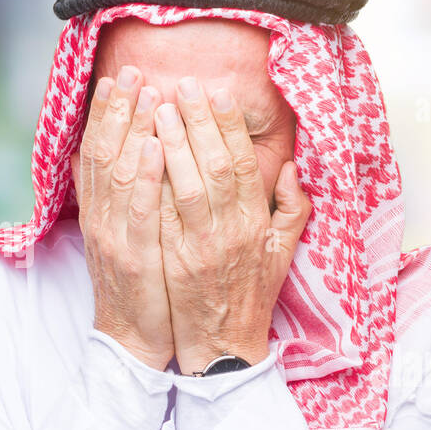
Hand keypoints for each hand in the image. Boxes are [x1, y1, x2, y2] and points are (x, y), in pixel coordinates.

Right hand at [72, 65, 174, 370]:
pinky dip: (144, 176)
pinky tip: (153, 147)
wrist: (132, 342)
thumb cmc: (138, 289)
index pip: (98, 153)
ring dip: (131, 130)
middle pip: (104, 153)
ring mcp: (115, 237)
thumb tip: (105, 161)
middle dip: (118, 110)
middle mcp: (101, 219)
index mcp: (100, 213)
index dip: (106, 115)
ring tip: (145, 93)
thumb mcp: (123, 239)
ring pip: (118, 174)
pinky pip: (139, 211)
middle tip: (132, 70)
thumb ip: (116, 201)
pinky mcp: (135, 258)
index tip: (119, 79)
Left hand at [153, 77, 311, 370]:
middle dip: (198, 122)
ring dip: (172, 142)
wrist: (223, 344)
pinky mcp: (172, 260)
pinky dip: (150, 179)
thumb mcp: (283, 252)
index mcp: (257, 226)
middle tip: (183, 84)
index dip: (231, 128)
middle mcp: (231, 232)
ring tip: (159, 105)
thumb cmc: (252, 294)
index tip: (219, 95)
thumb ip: (291, 209)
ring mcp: (200, 247)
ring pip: (185, 185)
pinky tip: (139, 150)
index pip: (245, 166)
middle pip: (214, 167)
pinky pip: (159, 213)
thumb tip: (290, 169)